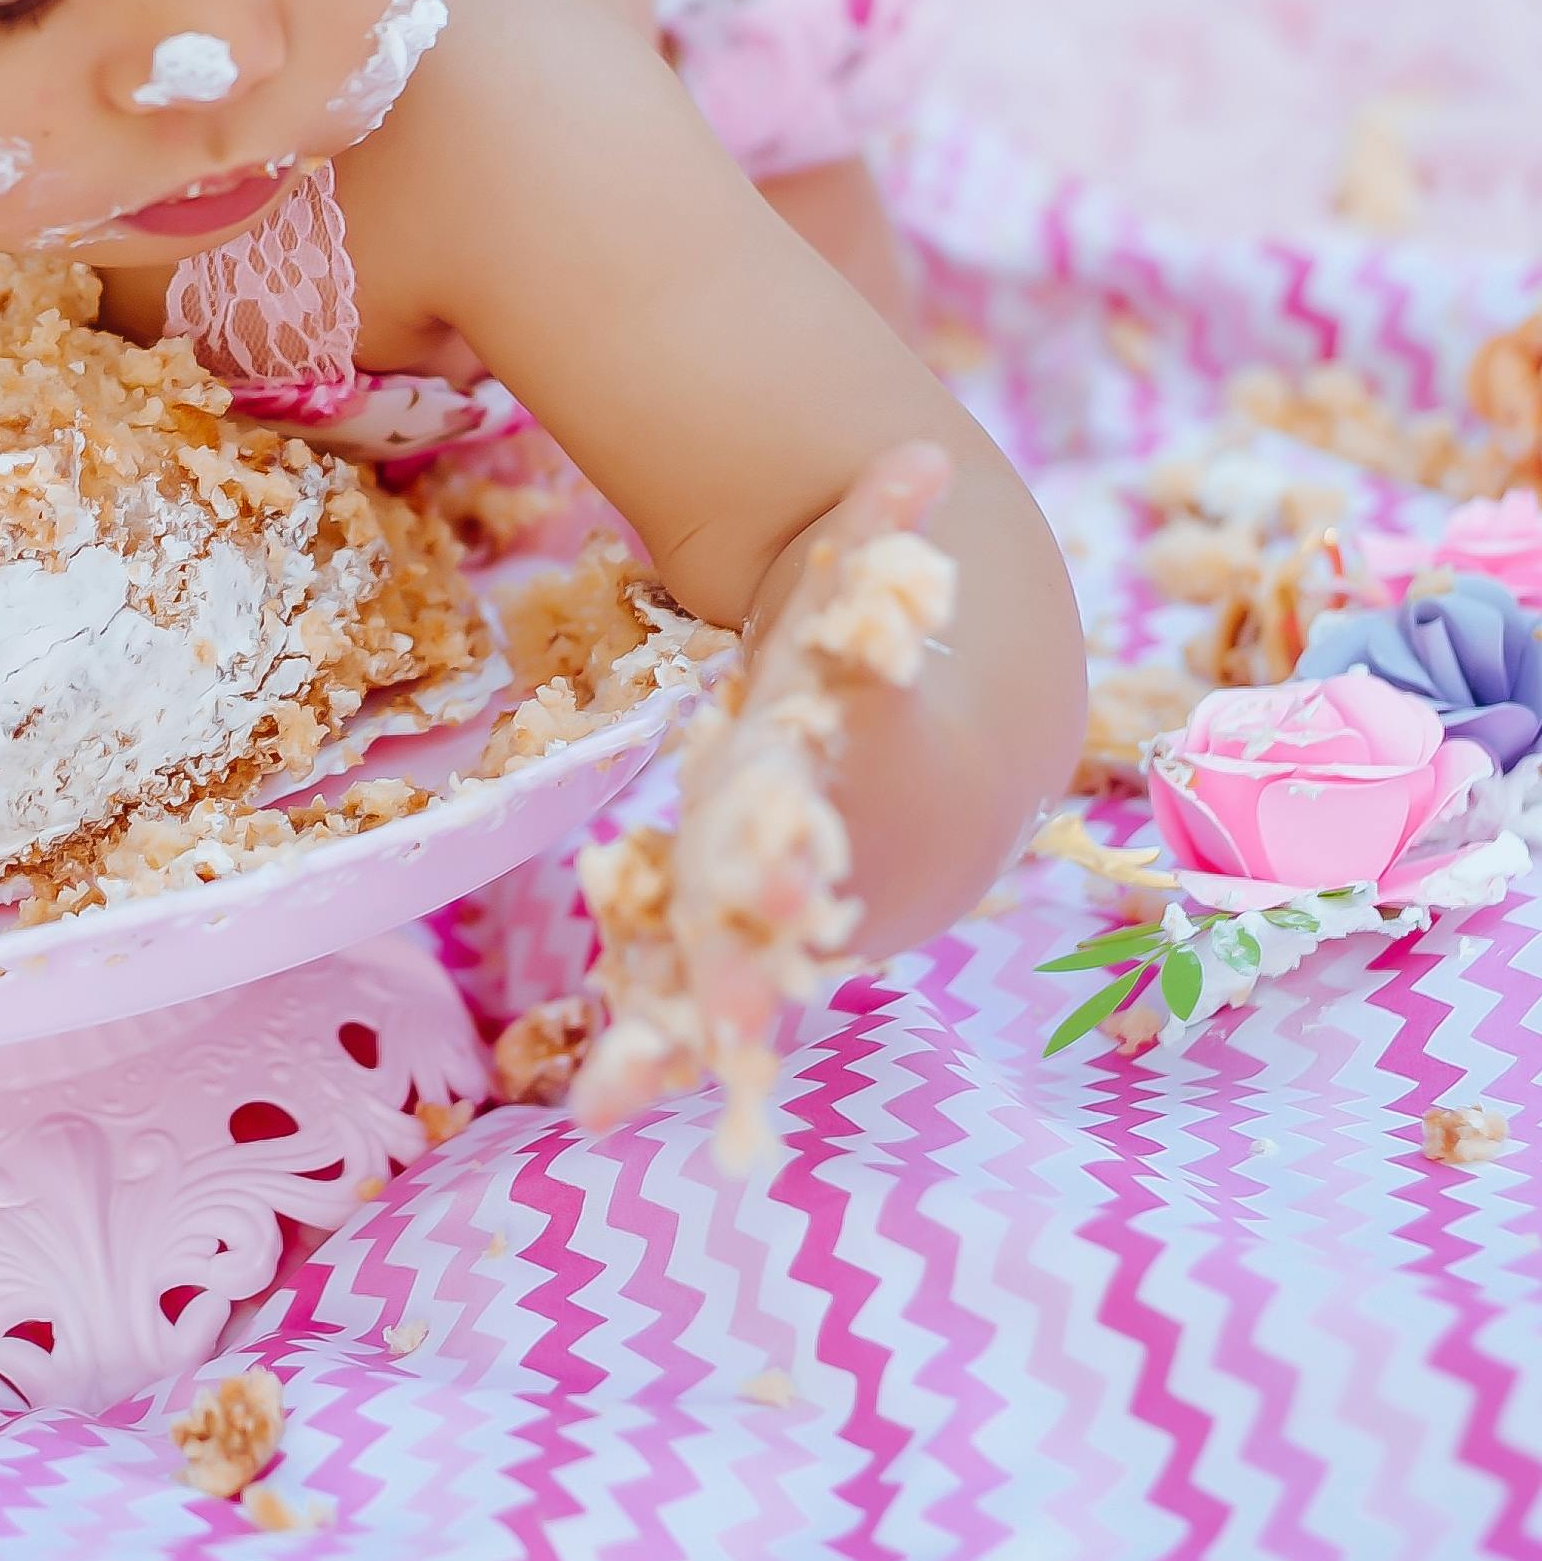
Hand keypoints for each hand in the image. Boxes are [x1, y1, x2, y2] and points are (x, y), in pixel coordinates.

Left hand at [568, 438, 955, 1151]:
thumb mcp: (875, 608)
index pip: (853, 793)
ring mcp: (812, 925)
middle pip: (804, 909)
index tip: (779, 867)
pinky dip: (660, 1058)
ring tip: (617, 1091)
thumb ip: (886, 536)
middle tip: (722, 1008)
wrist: (963, 767)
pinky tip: (597, 1105)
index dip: (818, 824)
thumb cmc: (887, 673)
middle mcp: (853, 862)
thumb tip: (918, 455)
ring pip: (758, 981)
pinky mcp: (763, 956)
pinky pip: (711, 1013)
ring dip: (697, 1031)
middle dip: (762, 957)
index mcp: (883, 767)